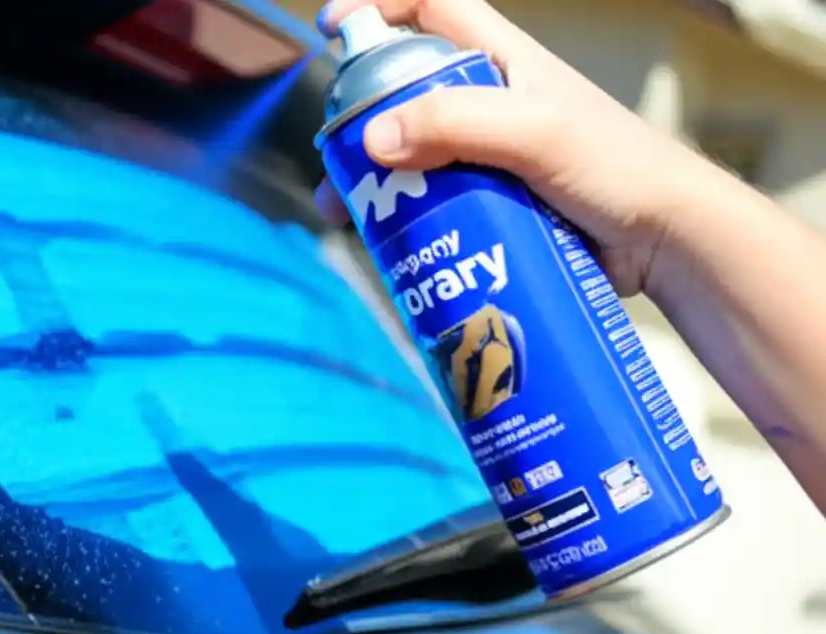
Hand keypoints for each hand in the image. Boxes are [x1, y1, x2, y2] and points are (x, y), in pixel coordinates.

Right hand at [314, 0, 734, 298]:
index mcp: (503, 62)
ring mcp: (491, 158)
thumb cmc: (617, 167)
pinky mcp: (495, 206)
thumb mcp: (535, 132)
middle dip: (361, 122)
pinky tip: (386, 245)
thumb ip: (455, 123)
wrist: (667, 242)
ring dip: (375, 183)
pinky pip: (436, 205)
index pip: (433, 9)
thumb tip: (372, 139)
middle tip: (334, 160)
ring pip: (414, 158)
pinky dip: (406, 221)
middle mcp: (492, 103)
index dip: (379, 6)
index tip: (332, 31)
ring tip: (349, 218)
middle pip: (406, 94)